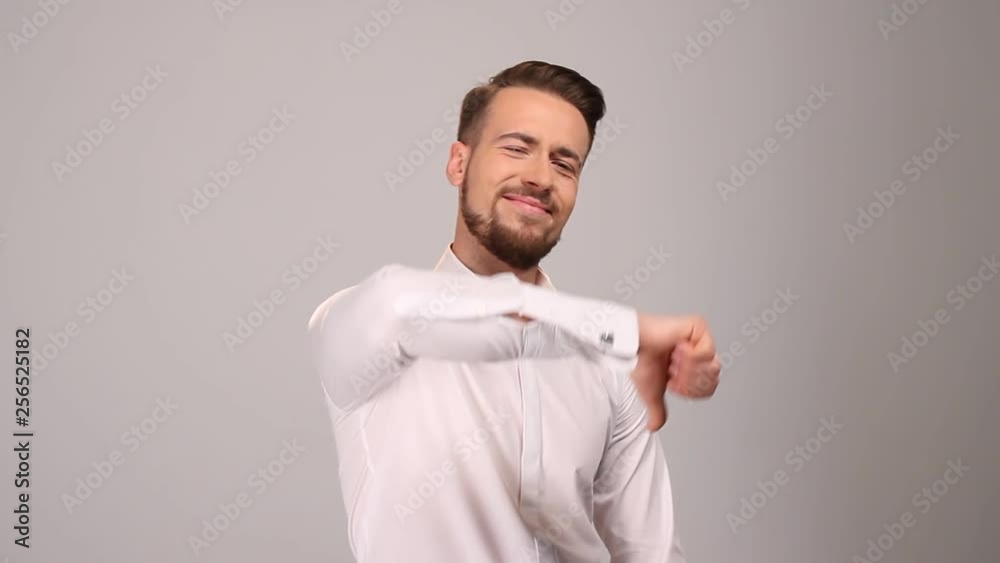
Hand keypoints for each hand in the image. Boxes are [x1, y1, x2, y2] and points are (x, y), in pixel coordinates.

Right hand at [630, 314, 720, 430]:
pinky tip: (676, 349)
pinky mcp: (699, 326)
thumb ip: (658, 410)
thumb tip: (653, 427)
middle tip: (672, 370)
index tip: (672, 382)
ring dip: (688, 368)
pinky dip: (689, 356)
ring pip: (712, 365)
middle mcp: (699, 349)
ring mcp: (700, 337)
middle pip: (713, 377)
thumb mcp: (653, 392)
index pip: (709, 386)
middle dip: (689, 380)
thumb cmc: (640, 362)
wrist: (632, 347)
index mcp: (693, 363)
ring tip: (673, 359)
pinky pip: (706, 351)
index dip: (690, 390)